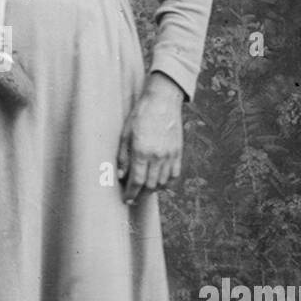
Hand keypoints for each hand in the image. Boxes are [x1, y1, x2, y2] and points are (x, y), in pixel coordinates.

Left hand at [116, 73, 184, 206]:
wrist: (162, 101)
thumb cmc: (140, 115)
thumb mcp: (125, 134)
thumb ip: (123, 157)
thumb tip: (121, 176)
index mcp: (142, 152)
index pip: (136, 181)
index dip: (131, 193)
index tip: (126, 199)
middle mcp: (157, 156)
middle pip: (150, 185)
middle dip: (141, 195)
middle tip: (134, 197)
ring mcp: (170, 155)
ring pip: (163, 183)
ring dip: (153, 190)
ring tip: (144, 191)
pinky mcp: (178, 152)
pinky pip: (175, 175)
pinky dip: (167, 183)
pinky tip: (160, 183)